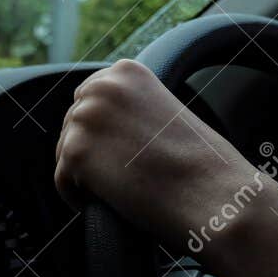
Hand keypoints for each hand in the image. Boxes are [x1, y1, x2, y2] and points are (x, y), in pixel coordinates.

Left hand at [54, 59, 260, 251]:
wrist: (214, 195)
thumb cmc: (203, 165)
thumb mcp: (166, 114)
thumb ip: (133, 109)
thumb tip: (105, 129)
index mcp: (127, 72)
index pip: (91, 98)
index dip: (104, 131)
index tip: (122, 152)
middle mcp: (102, 86)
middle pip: (74, 125)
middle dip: (92, 152)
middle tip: (125, 176)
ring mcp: (85, 117)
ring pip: (66, 153)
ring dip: (87, 175)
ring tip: (124, 190)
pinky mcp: (75, 153)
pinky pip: (62, 182)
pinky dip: (80, 199)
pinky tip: (113, 204)